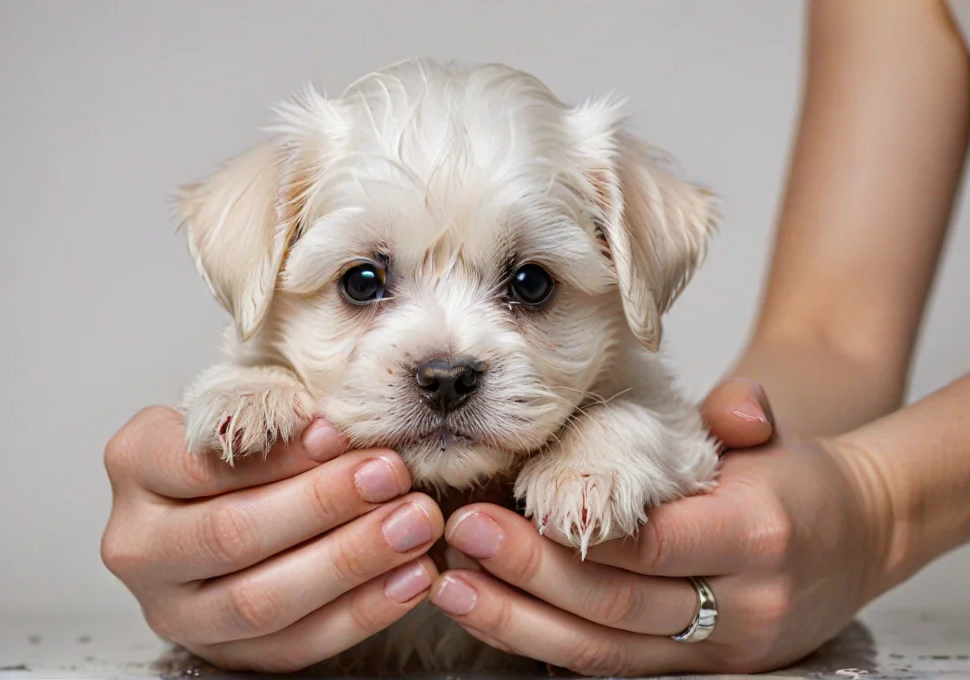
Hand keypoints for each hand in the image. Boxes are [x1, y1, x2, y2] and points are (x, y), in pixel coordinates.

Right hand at [101, 406, 443, 671]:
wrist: (222, 505)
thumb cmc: (244, 447)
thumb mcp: (246, 409)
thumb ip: (275, 412)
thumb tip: (329, 427)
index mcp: (136, 465)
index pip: (201, 463)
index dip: (278, 456)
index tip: (342, 435)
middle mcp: (138, 544)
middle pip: (231, 535)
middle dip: (322, 506)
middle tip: (393, 477)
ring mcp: (174, 609)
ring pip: (260, 601)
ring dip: (350, 562)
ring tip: (415, 526)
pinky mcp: (223, 653)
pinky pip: (294, 645)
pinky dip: (361, 613)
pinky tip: (412, 578)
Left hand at [429, 378, 891, 674]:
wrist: (852, 542)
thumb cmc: (797, 484)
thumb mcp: (779, 438)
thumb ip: (746, 416)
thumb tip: (735, 409)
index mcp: (756, 535)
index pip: (655, 544)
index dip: (574, 537)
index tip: (501, 505)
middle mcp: (739, 605)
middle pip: (617, 606)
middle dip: (528, 577)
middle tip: (459, 538)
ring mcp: (716, 650)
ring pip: (605, 652)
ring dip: (520, 623)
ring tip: (452, 588)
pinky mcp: (694, 672)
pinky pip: (612, 668)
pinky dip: (546, 645)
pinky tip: (494, 617)